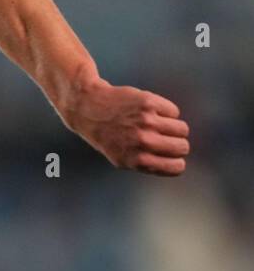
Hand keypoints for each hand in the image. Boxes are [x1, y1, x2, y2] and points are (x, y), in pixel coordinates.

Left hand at [59, 76, 189, 175]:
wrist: (87, 107)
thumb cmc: (107, 135)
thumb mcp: (121, 158)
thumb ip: (147, 164)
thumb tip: (178, 164)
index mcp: (136, 160)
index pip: (177, 167)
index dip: (176, 160)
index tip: (168, 154)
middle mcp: (142, 142)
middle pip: (182, 147)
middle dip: (176, 142)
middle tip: (162, 136)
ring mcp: (146, 122)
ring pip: (182, 128)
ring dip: (173, 126)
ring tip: (156, 123)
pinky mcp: (148, 103)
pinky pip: (174, 111)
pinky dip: (165, 111)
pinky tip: (148, 110)